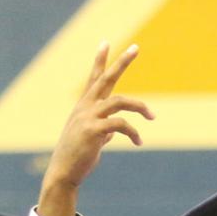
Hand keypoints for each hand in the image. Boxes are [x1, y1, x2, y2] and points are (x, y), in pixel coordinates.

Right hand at [38, 42, 154, 215]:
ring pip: (120, 101)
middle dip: (122, 62)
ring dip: (140, 107)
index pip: (93, 78)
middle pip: (106, 78)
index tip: (106, 42)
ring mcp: (89, 117)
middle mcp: (85, 107)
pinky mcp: (95, 130)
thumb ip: (103, 132)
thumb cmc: (77, 159)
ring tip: (152, 116)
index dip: (100, 60)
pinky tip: (139, 142)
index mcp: (84, 107)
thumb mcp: (91, 140)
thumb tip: (114, 132)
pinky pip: (121, 125)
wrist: (64, 173)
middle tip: (136, 48)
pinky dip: (133, 132)